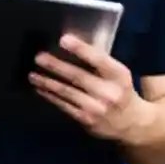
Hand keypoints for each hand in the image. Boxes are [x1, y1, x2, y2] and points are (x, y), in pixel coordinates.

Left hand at [30, 34, 150, 140]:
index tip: (63, 39)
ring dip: (47, 82)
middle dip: (56, 66)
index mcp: (119, 75)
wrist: (131, 124)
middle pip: (78, 76)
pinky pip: (64, 105)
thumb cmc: (120, 91)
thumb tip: (71, 46)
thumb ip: (100, 64)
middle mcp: (109, 92)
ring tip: (33, 75)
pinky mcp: (86, 120)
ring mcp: (96, 108)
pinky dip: (50, 96)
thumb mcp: (118, 75)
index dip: (81, 49)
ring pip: (67, 92)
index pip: (99, 59)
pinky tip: (40, 89)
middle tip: (39, 57)